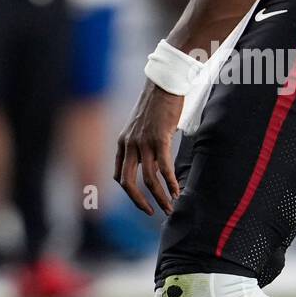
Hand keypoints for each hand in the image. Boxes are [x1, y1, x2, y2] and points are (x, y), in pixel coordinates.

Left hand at [114, 81, 182, 215]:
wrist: (163, 84)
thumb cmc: (155, 104)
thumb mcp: (140, 126)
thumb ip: (140, 143)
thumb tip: (149, 159)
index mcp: (122, 143)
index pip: (119, 175)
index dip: (129, 192)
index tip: (142, 200)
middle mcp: (129, 145)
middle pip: (128, 183)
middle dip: (139, 202)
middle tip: (152, 212)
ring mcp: (144, 142)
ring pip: (148, 179)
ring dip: (160, 196)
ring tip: (170, 206)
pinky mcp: (160, 138)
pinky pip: (164, 167)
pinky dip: (170, 183)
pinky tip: (176, 191)